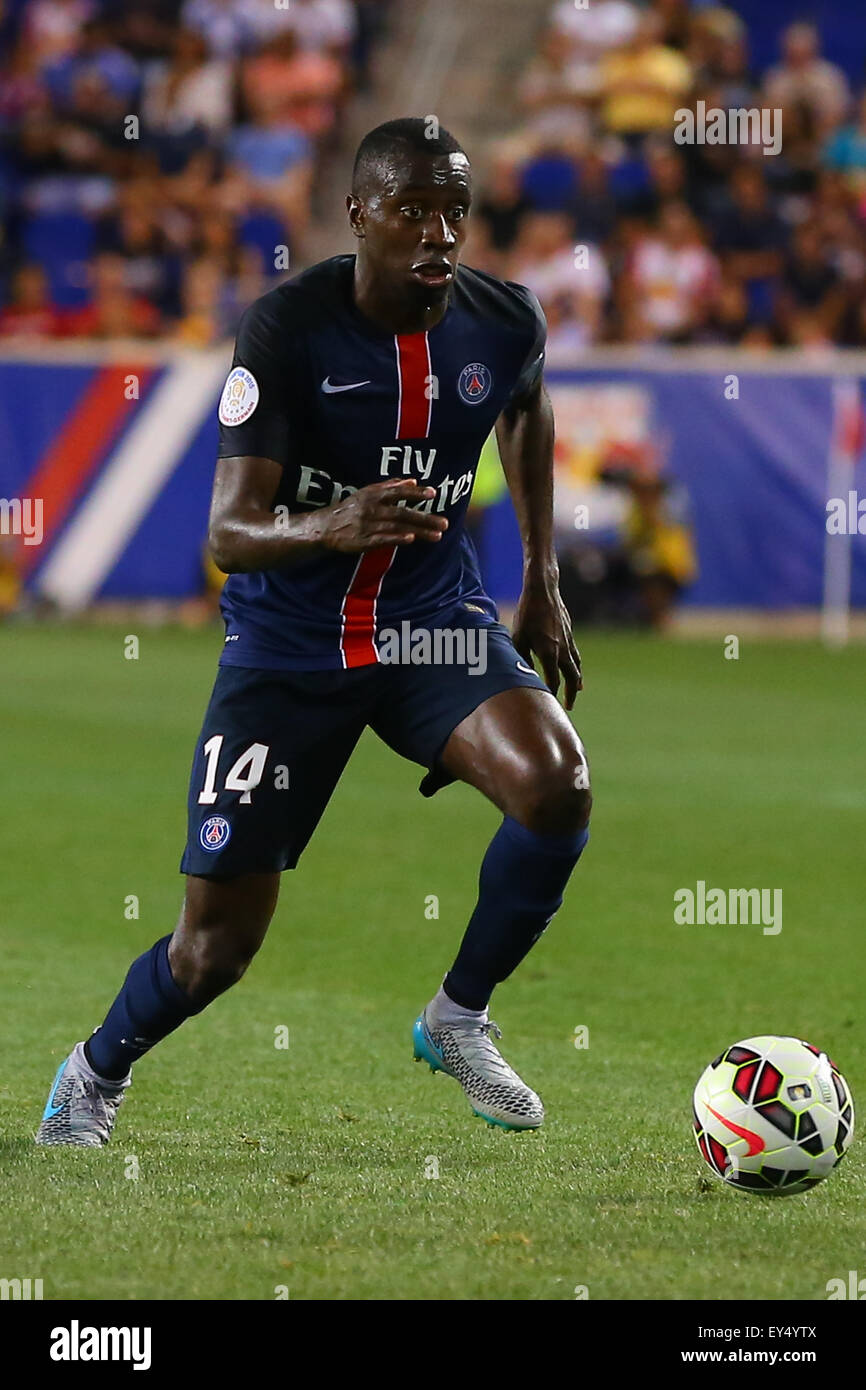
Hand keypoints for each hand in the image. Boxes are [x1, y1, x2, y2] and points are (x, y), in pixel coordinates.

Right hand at [320, 479, 448, 553]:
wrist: (325, 526)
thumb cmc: (350, 508)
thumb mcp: (368, 492)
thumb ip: (390, 486)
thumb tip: (413, 481)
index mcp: (374, 495)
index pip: (398, 492)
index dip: (415, 493)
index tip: (433, 494)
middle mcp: (372, 509)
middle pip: (403, 513)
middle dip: (425, 518)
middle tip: (445, 523)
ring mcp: (368, 525)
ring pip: (397, 528)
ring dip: (419, 531)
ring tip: (437, 535)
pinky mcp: (364, 541)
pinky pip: (383, 540)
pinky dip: (397, 539)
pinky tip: (410, 540)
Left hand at [513, 581, 581, 708]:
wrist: (544, 591)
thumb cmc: (527, 614)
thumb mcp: (518, 637)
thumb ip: (521, 658)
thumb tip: (525, 674)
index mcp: (549, 652)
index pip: (553, 681)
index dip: (551, 694)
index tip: (549, 705)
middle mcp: (562, 650)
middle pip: (570, 677)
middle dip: (570, 693)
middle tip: (568, 707)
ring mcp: (568, 641)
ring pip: (576, 666)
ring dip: (576, 680)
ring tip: (577, 690)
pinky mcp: (570, 633)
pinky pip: (576, 654)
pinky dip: (577, 665)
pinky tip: (575, 667)